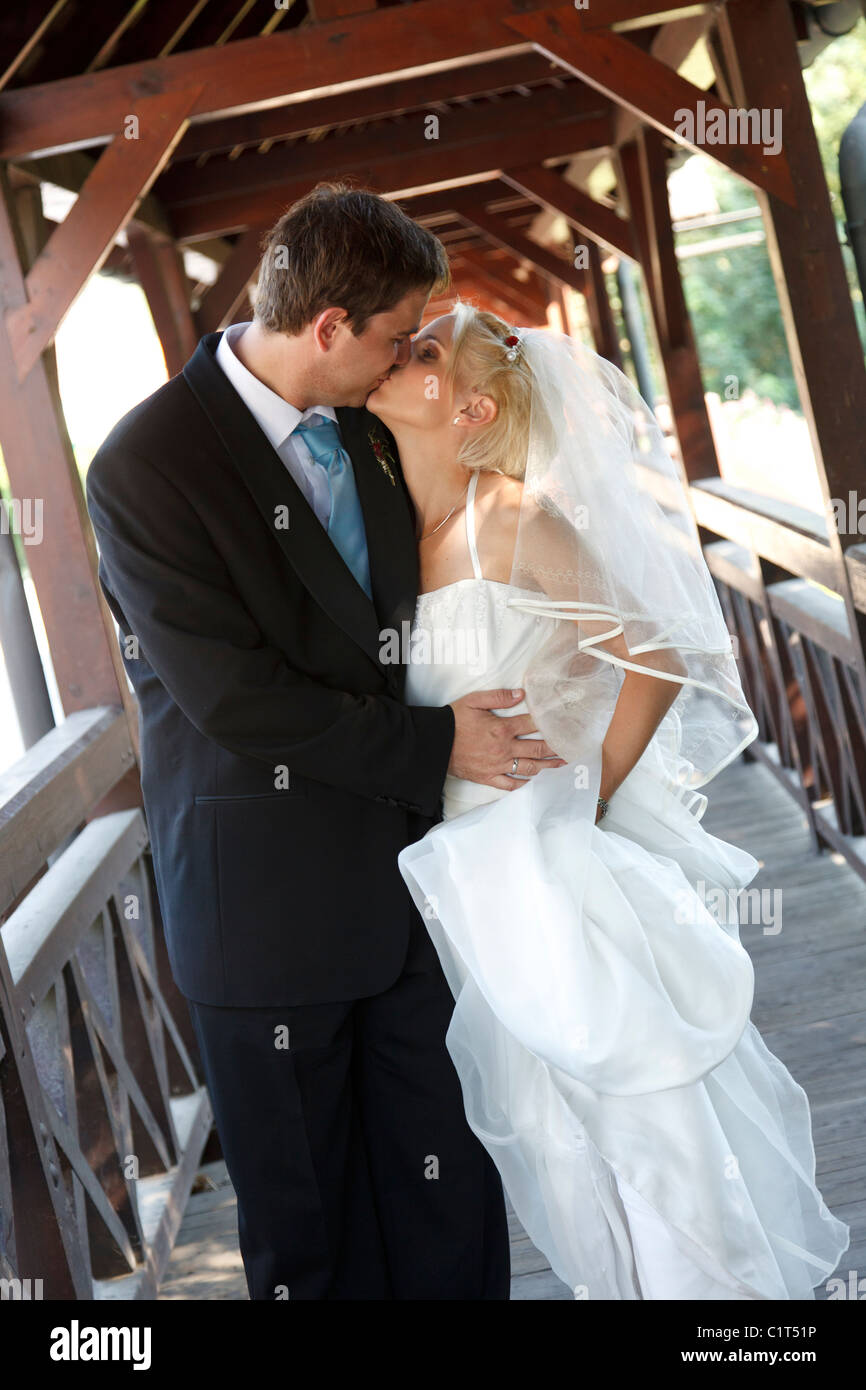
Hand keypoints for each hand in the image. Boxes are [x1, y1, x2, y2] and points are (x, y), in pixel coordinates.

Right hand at [448, 687, 566, 789]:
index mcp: (501, 728)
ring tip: (561, 765)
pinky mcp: (488, 777)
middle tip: (571, 747)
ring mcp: (497, 765)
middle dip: (556, 747)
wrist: (434, 743)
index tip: (563, 724)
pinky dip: (523, 784)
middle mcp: (503, 748)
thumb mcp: (474, 701)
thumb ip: (498, 696)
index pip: (531, 724)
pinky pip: (510, 784)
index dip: (548, 723)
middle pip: (537, 748)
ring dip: (547, 766)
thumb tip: (520, 694)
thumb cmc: (453, 720)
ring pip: (529, 767)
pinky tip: (533, 782)